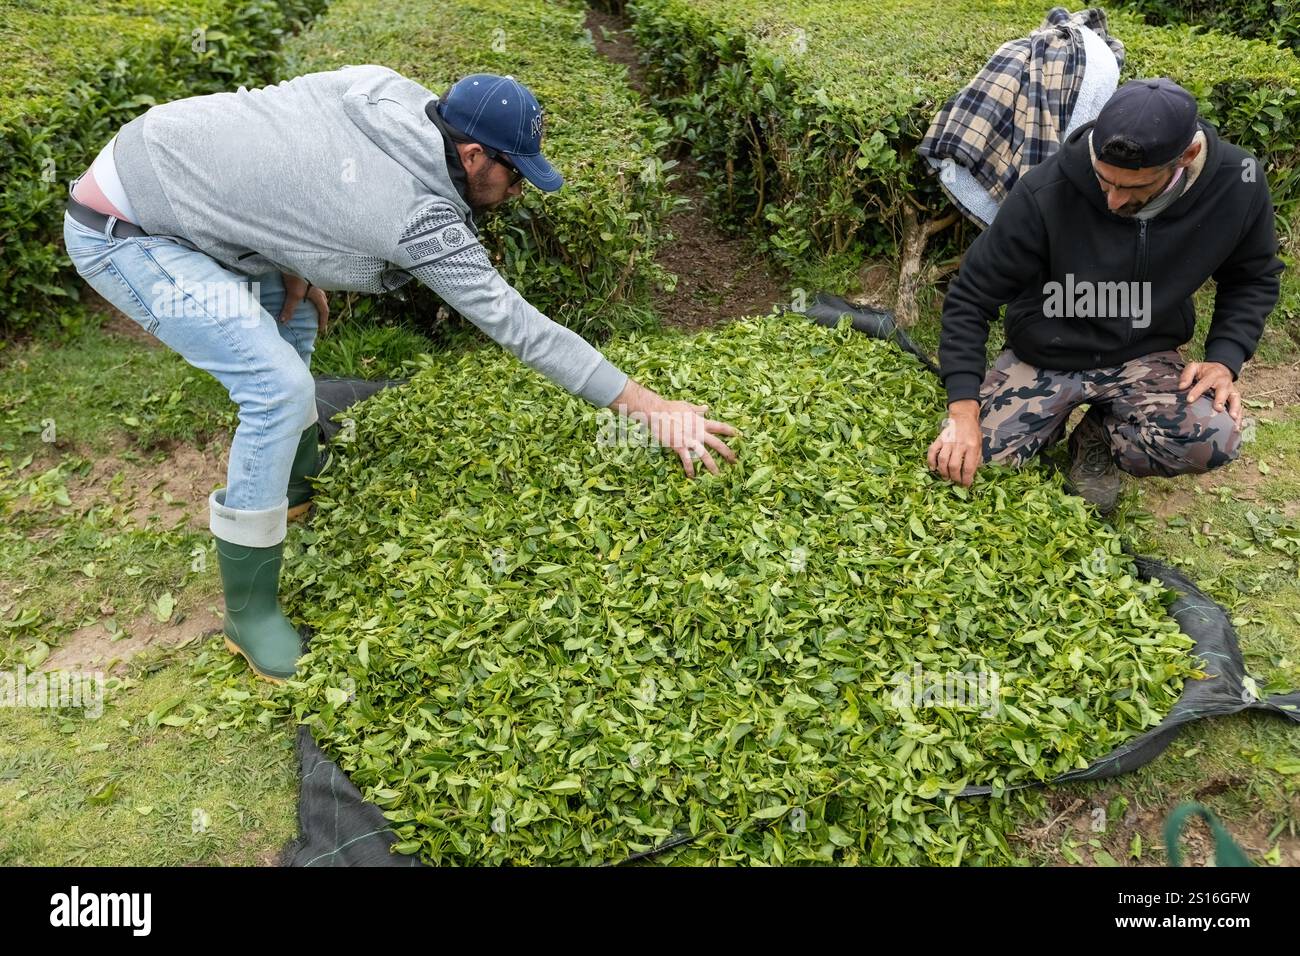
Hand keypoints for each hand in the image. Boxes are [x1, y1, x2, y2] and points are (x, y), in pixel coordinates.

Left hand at [279, 272, 328, 334]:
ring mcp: (314, 281)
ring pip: (317, 293)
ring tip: (309, 305)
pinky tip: (303, 292)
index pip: (324, 310)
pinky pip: (311, 287)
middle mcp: (319, 288)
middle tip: (316, 318)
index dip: (323, 320)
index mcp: (319, 294)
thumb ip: (289, 308)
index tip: (321, 330)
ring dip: (315, 300)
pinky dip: (309, 293)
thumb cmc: (298, 277)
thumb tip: (283, 322)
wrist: (295, 259)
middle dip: (320, 311)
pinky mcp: (307, 275)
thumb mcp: (293, 294)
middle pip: (323, 301)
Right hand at [610, 379, 738, 477]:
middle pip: (717, 443)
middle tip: (735, 461)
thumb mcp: (686, 406)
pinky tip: (692, 476)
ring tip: (718, 475)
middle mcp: (698, 432)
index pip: (719, 426)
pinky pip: (686, 460)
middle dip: (727, 452)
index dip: (730, 431)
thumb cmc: (670, 408)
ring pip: (704, 455)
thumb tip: (706, 407)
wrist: (657, 412)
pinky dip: (689, 468)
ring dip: (712, 466)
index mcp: (700, 422)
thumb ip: (697, 409)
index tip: (740, 435)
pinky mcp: (679, 446)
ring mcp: (689, 440)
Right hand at [927, 400, 982, 486]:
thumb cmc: (973, 432)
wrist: (963, 417)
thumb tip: (970, 475)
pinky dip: (931, 461)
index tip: (966, 485)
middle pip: (954, 466)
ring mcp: (947, 441)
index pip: (968, 467)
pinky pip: (932, 451)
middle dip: (954, 478)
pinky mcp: (939, 439)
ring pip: (943, 460)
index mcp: (972, 446)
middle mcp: (959, 444)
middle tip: (955, 482)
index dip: (966, 479)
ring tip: (946, 477)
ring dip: (943, 472)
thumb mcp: (979, 445)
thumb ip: (975, 459)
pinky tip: (933, 468)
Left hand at [1179, 361, 1240, 425]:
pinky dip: (1240, 416)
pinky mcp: (1235, 397)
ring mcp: (1231, 390)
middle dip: (1221, 399)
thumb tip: (1181, 387)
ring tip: (1233, 418)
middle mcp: (1224, 383)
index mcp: (1212, 375)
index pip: (1204, 383)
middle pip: (1223, 391)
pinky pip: (1240, 406)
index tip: (1189, 400)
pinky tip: (1237, 426)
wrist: (1221, 368)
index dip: (1196, 391)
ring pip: (1235, 399)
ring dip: (1235, 408)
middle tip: (1218, 409)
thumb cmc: (1204, 371)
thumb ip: (1187, 375)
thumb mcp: (1194, 367)